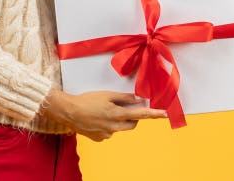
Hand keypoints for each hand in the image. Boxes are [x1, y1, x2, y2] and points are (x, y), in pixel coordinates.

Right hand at [39, 88, 167, 141]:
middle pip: (132, 124)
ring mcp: (107, 135)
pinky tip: (97, 118)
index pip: (140, 114)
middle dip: (133, 116)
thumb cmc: (87, 100)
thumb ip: (124, 98)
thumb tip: (138, 99)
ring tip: (105, 111)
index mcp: (117, 114)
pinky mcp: (99, 138)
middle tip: (125, 107)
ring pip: (120, 128)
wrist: (68, 112)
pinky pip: (109, 132)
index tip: (165, 114)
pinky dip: (107, 125)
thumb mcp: (106, 95)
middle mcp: (114, 127)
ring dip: (119, 121)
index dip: (154, 114)